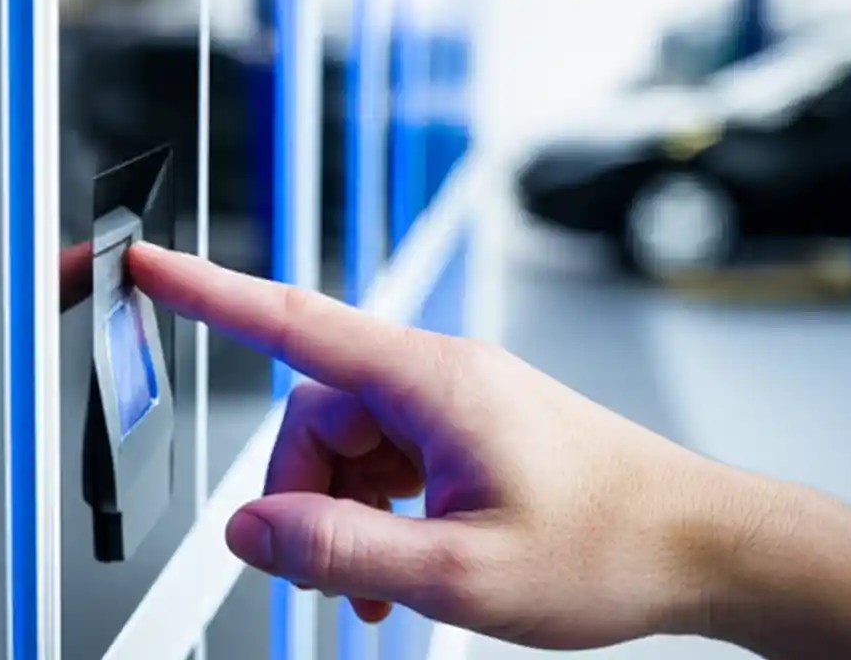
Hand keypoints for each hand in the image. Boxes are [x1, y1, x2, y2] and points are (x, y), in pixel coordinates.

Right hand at [129, 243, 850, 657]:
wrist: (701, 544)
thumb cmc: (609, 546)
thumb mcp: (458, 571)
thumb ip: (341, 549)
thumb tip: (250, 529)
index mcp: (430, 382)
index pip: (292, 321)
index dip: (208, 291)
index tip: (149, 262)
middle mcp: (439, 376)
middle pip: (315, 416)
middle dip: (306, 498)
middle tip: (337, 577)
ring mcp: (457, 402)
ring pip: (351, 444)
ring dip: (346, 516)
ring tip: (387, 588)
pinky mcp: (471, 430)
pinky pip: (391, 460)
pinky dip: (379, 512)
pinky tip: (405, 569)